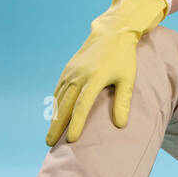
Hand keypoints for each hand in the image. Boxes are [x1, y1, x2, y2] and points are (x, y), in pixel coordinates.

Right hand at [45, 0, 169, 145]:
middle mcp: (78, 76)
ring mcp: (71, 72)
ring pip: (59, 98)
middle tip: (50, 144)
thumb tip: (120, 125)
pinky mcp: (68, 69)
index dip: (76, 124)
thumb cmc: (124, 57)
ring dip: (54, 116)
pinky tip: (55, 113)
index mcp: (93, 80)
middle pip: (64, 106)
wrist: (112, 32)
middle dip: (57, 126)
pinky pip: (59, 89)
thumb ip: (123, 102)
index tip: (71, 140)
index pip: (82, 107)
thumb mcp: (128, 79)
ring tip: (51, 134)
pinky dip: (55, 102)